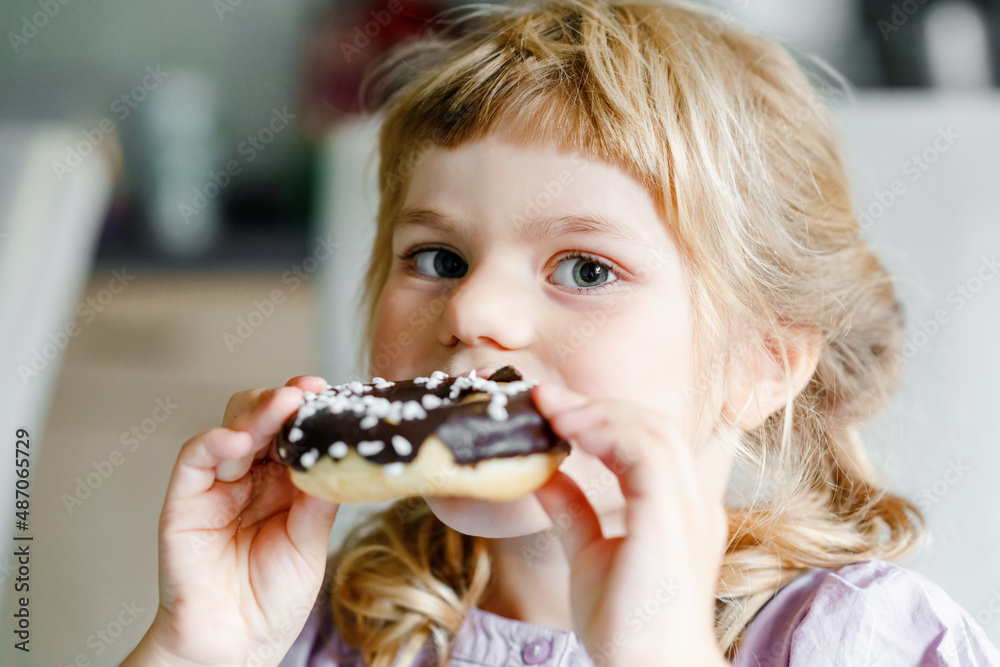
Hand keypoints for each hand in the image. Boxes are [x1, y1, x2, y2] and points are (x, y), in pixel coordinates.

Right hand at [122, 376, 339, 666]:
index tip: (329, 391)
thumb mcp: (311, 542)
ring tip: (283, 406)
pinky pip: (196, 456)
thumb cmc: (274, 596)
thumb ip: (319, 498)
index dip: (310, 409)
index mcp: (286, 481)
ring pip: (233, 425)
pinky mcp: (185, 496)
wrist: (235, 642)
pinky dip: (216, 440)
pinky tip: (240, 438)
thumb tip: (341, 454)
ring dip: (258, 412)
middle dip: (285, 401)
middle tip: (308, 392)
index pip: (296, 431)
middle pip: (263, 418)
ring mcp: (218, 482)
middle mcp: (252, 474)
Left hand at [531, 383, 730, 666]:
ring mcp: (687, 511)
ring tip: (555, 412)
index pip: (651, 440)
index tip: (553, 408)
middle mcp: (691, 504)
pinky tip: (572, 433)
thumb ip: (572, 510)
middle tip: (547, 399)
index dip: (603, 415)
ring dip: (600, 414)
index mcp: (678, 509)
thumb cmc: (626, 627)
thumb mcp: (589, 554)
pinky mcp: (671, 521)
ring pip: (655, 432)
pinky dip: (609, 435)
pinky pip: (647, 457)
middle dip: (599, 405)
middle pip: (656, 426)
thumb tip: (542, 472)